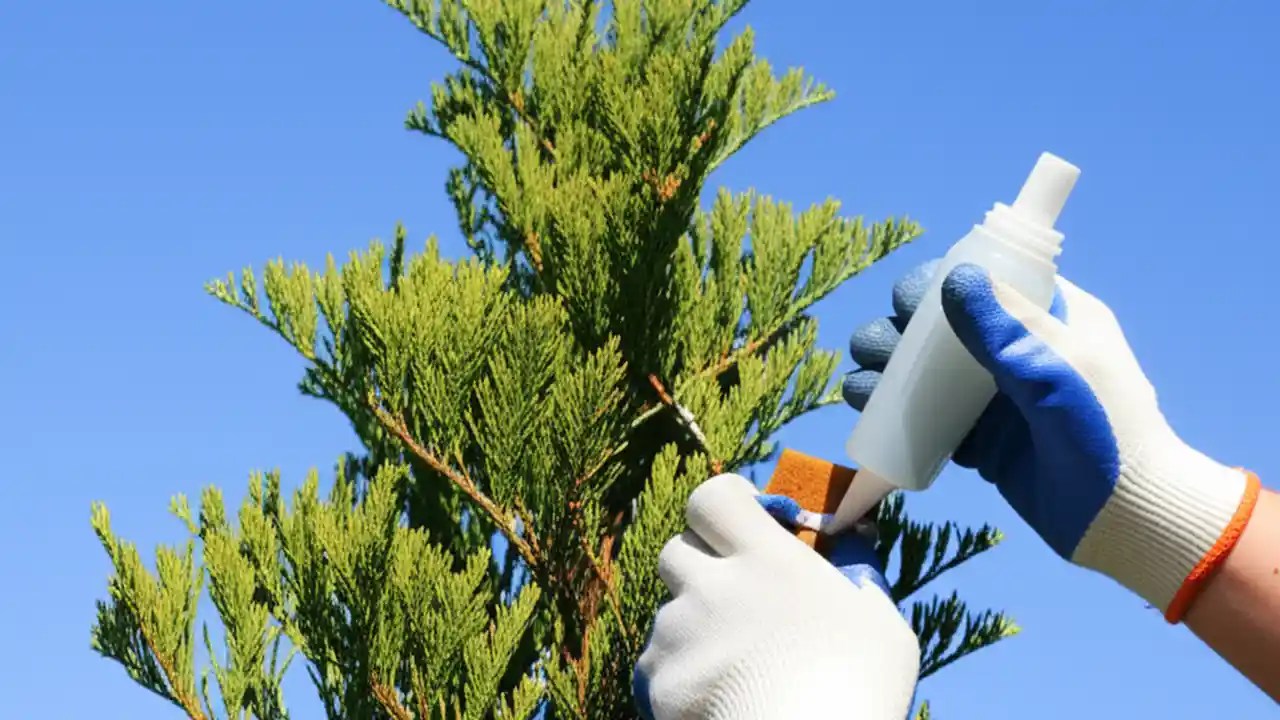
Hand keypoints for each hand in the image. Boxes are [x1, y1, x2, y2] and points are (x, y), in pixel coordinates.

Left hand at [633, 473, 918, 719]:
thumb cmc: (857, 690)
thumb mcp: (880, 621)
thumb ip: (856, 573)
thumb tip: (852, 543)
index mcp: (765, 559)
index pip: (714, 497)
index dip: (725, 500)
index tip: (745, 515)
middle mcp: (712, 586)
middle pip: (676, 547)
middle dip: (701, 562)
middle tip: (735, 590)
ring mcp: (679, 633)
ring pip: (670, 610)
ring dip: (693, 623)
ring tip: (737, 662)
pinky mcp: (659, 679)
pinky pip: (657, 662)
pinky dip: (681, 672)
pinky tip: (720, 695)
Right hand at [843, 260, 1257, 621]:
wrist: (1124, 520)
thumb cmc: (1104, 434)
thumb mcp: (1057, 371)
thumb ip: (1005, 327)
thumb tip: (955, 278)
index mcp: (1053, 317)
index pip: (987, 280)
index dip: (938, 286)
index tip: (906, 306)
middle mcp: (1021, 349)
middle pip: (945, 326)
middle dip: (899, 334)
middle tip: (874, 351)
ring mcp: (999, 395)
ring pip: (930, 372)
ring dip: (888, 372)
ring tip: (858, 387)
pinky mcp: (983, 439)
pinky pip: (931, 416)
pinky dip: (897, 411)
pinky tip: (866, 411)